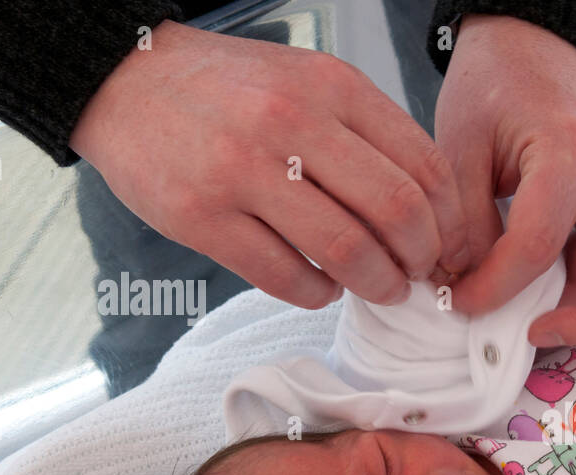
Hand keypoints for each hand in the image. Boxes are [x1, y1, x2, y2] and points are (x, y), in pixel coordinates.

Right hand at [70, 20, 471, 308]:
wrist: (125, 78)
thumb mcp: (311, 84)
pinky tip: (322, 287)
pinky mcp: (201, 216)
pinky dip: (318, 294)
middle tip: (417, 276)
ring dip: (376, 285)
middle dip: (421, 260)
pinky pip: (286, 277)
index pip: (424, 167)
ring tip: (378, 287)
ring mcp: (242, 170)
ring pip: (345, 251)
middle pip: (396, 213)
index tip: (449, 250)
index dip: (450, 223)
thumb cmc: (233, 92)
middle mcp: (291, 123)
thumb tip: (431, 214)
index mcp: (332, 87)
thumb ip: (369, 136)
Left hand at [434, 14, 575, 346]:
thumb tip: (463, 284)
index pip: (540, 247)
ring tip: (536, 320)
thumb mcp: (459, 143)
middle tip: (533, 333)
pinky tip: (542, 296)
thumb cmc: (494, 81)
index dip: (495, 288)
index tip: (459, 301)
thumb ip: (462, 220)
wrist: (531, 41)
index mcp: (574, 154)